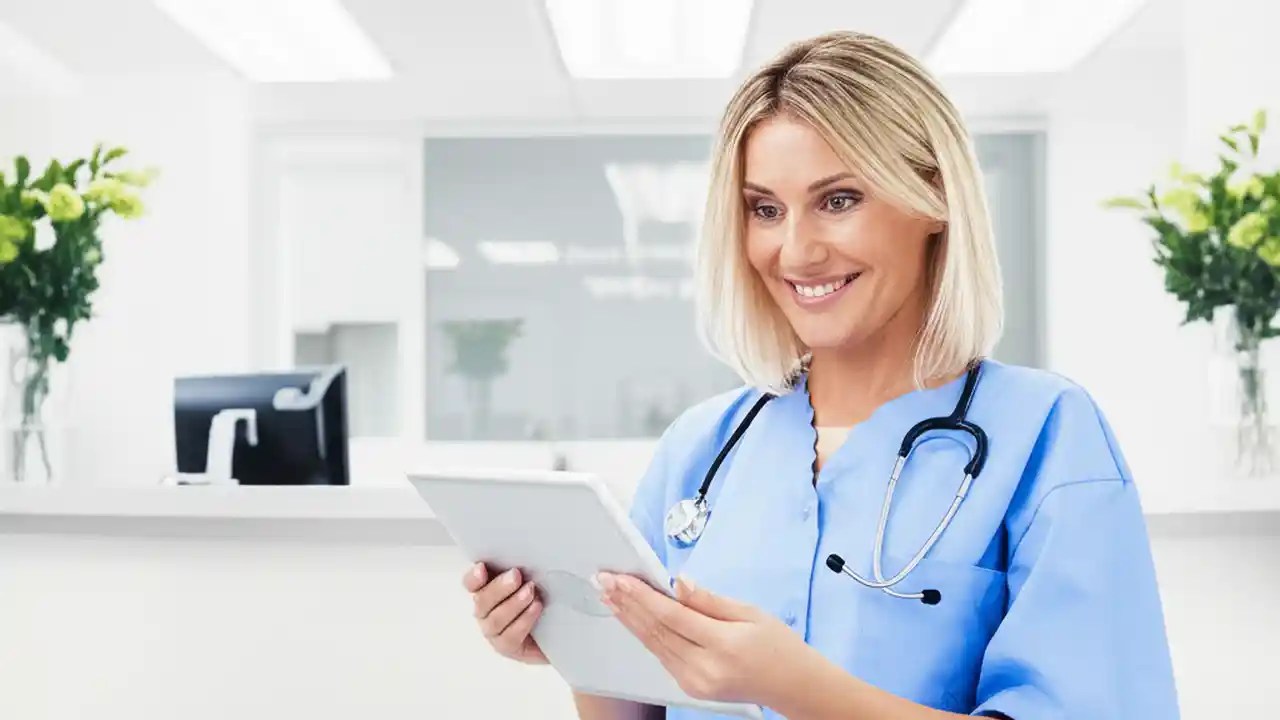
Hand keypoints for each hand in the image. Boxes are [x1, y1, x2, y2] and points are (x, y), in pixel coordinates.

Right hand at [461, 562, 547, 664]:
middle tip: (516, 575)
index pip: (471, 584)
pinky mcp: (507, 647)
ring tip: (531, 592)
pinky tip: (536, 608)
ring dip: (514, 603)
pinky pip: (509, 637)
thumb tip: (524, 553)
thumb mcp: (535, 578)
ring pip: (494, 620)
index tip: (482, 567)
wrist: (561, 628)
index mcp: (488, 590)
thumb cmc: (546, 598)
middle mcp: (486, 611)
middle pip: (481, 601)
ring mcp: (495, 632)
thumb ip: (523, 568)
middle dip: (499, 587)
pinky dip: (523, 620)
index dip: (473, 577)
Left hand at [597, 572, 806, 707]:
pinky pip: (662, 656)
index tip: (620, 578)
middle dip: (626, 604)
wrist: (791, 685)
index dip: (642, 596)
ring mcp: (695, 682)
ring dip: (628, 618)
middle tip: (602, 581)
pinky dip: (644, 634)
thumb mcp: (750, 613)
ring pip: (653, 645)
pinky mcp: (690, 688)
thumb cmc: (776, 644)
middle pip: (656, 631)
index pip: (672, 616)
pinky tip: (630, 618)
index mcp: (723, 646)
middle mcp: (704, 669)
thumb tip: (678, 583)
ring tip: (608, 596)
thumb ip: (709, 600)